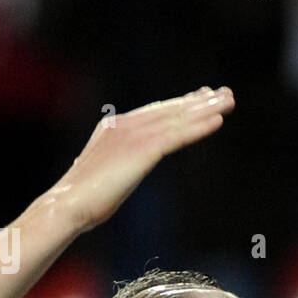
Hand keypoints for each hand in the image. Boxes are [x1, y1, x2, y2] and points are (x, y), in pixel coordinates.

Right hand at [43, 86, 234, 234]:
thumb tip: (120, 170)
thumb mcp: (104, 174)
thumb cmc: (81, 199)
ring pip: (177, 119)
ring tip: (229, 100)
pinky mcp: (142, 151)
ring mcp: (133, 136)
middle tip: (225, 93)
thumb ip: (117, 165)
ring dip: (206, 109)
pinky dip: (199, 128)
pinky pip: (177, 137)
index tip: (202, 96)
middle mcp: (125, 125)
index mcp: (114, 128)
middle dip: (200, 101)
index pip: (154, 112)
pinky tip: (218, 122)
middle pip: (170, 110)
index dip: (181, 104)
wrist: (68, 204)